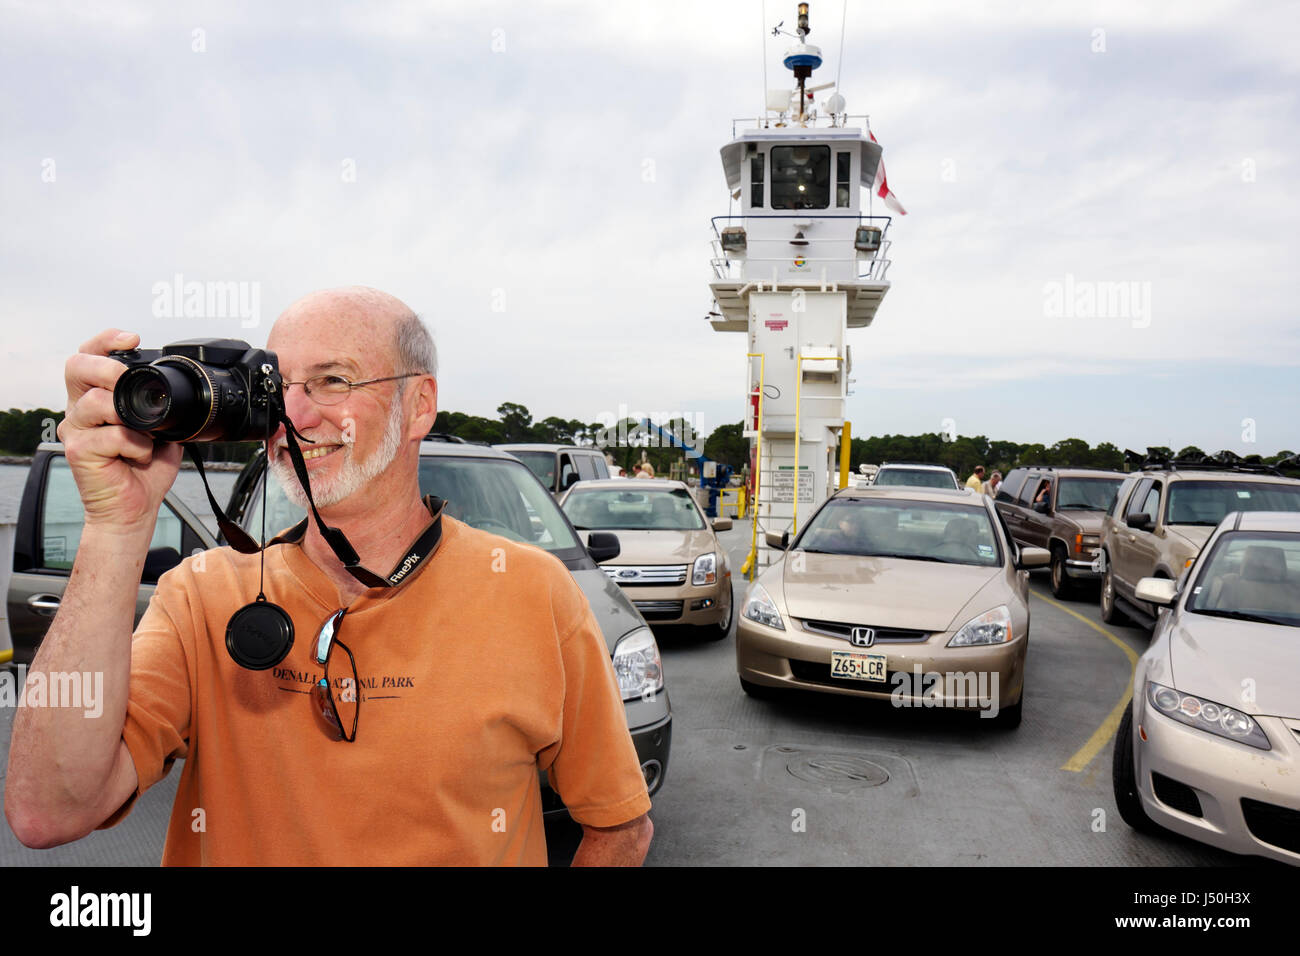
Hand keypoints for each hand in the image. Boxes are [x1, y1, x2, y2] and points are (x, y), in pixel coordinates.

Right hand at [58, 329, 181, 533]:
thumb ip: (160, 405)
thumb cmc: (144, 469)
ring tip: (146, 436)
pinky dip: (136, 445)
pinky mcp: (79, 451)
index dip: (105, 341)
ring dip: (131, 417)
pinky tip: (141, 455)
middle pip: (77, 367)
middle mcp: (81, 410)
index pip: (88, 356)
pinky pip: (112, 435)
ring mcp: (78, 430)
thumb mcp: (160, 428)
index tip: (133, 338)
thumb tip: (179, 386)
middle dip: (106, 366)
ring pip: (96, 402)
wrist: (134, 508)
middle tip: (126, 377)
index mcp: (97, 398)